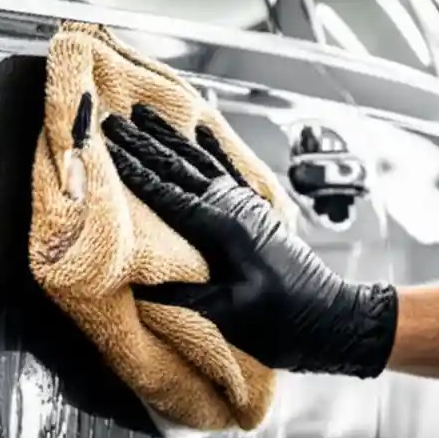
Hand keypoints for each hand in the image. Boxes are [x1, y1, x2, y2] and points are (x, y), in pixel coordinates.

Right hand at [102, 105, 397, 376]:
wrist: (331, 320)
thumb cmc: (282, 323)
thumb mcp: (227, 314)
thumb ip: (182, 293)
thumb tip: (137, 279)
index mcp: (222, 228)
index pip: (166, 193)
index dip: (134, 170)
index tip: (106, 147)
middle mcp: (234, 207)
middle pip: (178, 169)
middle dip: (142, 144)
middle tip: (112, 120)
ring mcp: (247, 206)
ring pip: (200, 163)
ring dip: (169, 138)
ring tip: (144, 114)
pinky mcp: (257, 213)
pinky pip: (229, 172)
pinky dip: (213, 150)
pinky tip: (201, 131)